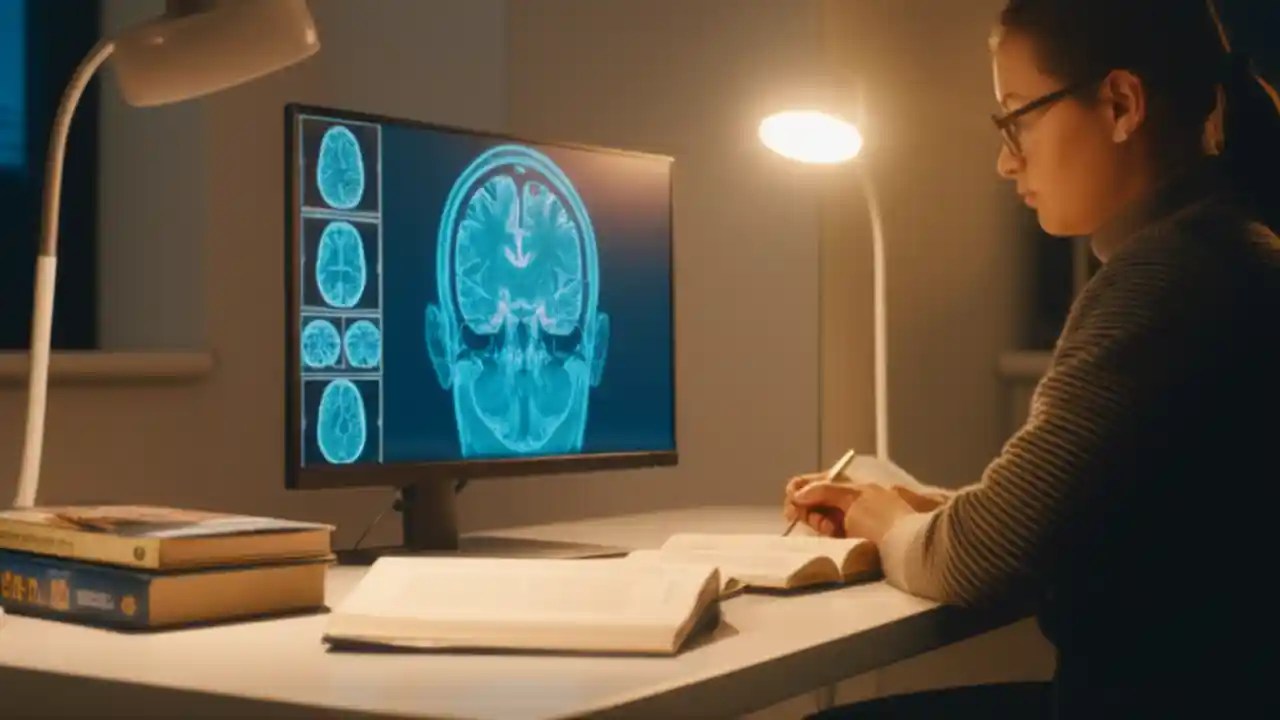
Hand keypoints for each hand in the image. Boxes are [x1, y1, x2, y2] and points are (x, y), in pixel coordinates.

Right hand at [784, 474, 945, 527]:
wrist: (906, 547)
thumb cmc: (882, 519)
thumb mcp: (853, 497)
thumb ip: (823, 491)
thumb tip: (797, 494)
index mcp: (854, 487)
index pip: (819, 482)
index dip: (802, 488)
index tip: (791, 497)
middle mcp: (851, 502)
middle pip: (816, 500)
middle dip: (806, 505)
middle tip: (798, 514)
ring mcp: (850, 523)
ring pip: (819, 518)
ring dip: (816, 520)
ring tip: (827, 527)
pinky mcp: (851, 542)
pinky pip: (827, 535)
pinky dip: (823, 534)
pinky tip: (829, 535)